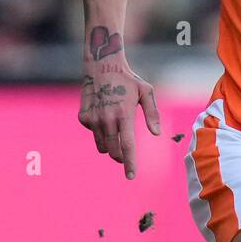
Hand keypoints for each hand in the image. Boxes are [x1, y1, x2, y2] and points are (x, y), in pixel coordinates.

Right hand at [78, 61, 160, 179]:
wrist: (102, 65)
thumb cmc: (128, 79)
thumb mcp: (146, 92)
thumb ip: (152, 114)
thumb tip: (157, 134)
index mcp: (124, 114)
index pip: (127, 146)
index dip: (130, 163)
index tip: (131, 176)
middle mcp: (107, 118)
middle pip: (113, 151)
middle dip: (120, 157)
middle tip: (125, 154)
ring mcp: (93, 118)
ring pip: (101, 146)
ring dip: (109, 145)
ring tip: (115, 128)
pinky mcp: (83, 117)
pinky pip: (92, 133)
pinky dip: (98, 131)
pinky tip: (103, 115)